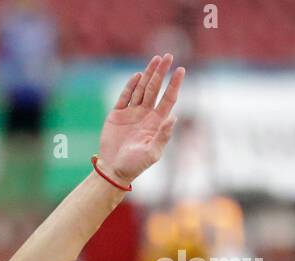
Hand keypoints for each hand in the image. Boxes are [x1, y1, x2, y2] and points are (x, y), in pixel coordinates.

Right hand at [97, 53, 184, 184]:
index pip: (168, 98)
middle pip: (155, 89)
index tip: (181, 70)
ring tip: (155, 59)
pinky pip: (125, 97)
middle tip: (168, 56)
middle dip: (161, 73)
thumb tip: (173, 117)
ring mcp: (131, 113)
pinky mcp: (117, 115)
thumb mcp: (152, 153)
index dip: (174, 84)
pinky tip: (137, 76)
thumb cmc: (134, 165)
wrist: (113, 170)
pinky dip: (130, 86)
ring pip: (141, 89)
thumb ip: (163, 136)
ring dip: (148, 74)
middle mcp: (145, 114)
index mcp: (156, 122)